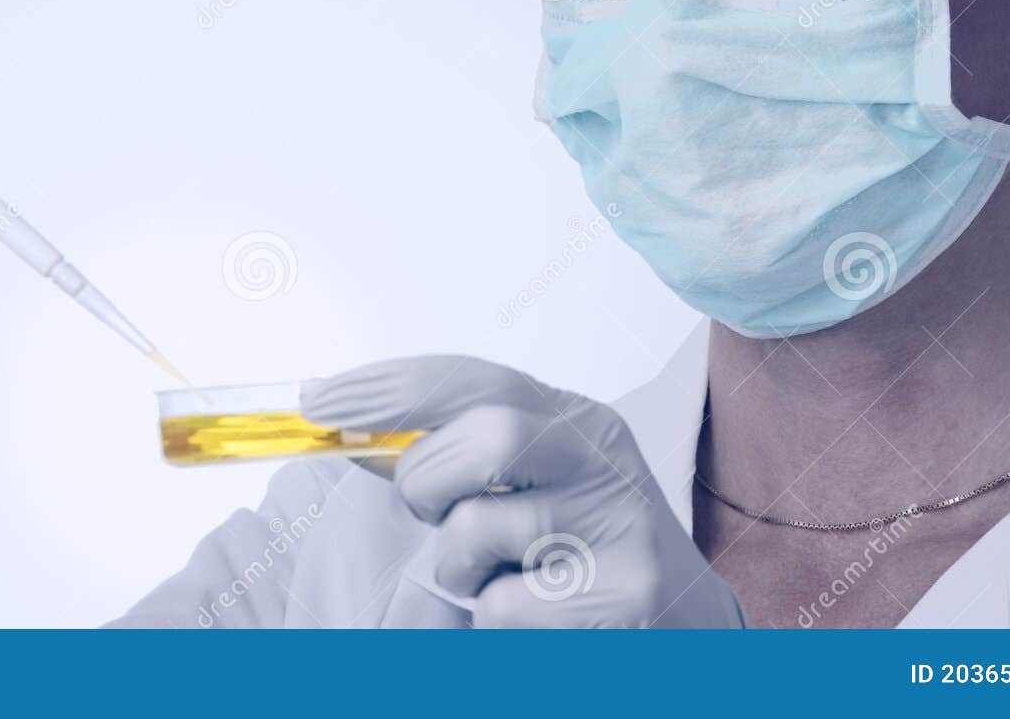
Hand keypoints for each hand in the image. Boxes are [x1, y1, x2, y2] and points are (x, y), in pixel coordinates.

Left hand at [302, 355, 744, 627]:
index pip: (475, 379)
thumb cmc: (583, 550)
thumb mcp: (533, 483)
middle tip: (428, 513)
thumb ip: (458, 455)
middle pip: (487, 438)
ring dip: (456, 565)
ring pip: (479, 531)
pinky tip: (536, 618)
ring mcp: (620, 526)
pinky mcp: (624, 597)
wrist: (689, 630)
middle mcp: (604, 458)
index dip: (390, 387)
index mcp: (575, 419)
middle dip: (427, 479)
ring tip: (495, 576)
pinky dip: (492, 619)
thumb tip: (353, 432)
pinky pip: (503, 608)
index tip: (319, 400)